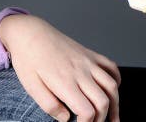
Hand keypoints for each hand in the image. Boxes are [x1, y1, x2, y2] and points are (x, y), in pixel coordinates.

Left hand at [0, 14, 119, 121]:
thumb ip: (49, 105)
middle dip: (102, 118)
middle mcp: (81, 71)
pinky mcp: (89, 54)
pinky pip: (111, 66)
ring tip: (114, 117)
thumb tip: (66, 119)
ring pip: (112, 85)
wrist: (30, 32)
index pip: (87, 110)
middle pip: (103, 101)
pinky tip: (113, 90)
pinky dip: (117, 79)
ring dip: (116, 104)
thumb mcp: (31, 86)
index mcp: (65, 82)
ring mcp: (88, 61)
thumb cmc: (28, 59)